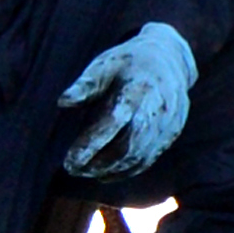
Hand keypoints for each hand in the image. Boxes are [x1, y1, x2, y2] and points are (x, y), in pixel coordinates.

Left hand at [58, 21, 195, 180]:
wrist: (170, 59)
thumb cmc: (129, 62)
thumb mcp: (105, 64)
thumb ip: (85, 85)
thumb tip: (62, 102)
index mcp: (138, 89)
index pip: (114, 122)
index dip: (92, 144)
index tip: (69, 161)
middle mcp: (157, 109)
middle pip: (128, 146)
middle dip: (99, 163)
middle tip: (73, 170)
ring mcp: (168, 123)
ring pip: (139, 157)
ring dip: (111, 170)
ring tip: (86, 172)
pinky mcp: (171, 134)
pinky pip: (148, 159)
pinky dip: (126, 170)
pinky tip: (106, 173)